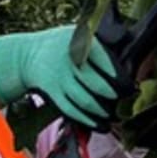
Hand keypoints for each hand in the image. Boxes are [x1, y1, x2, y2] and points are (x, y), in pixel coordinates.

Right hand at [0, 26, 127, 128]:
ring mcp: (60, 79)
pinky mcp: (53, 94)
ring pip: (85, 100)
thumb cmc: (61, 45)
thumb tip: (126, 57)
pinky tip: (100, 124)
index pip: (103, 59)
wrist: (28, 55)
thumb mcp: (76, 33)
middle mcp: (69, 61)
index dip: (117, 74)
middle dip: (114, 94)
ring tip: (115, 115)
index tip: (129, 83)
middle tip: (125, 99)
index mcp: (78, 42)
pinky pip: (72, 110)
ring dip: (102, 111)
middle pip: (95, 83)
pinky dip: (87, 120)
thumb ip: (97, 43)